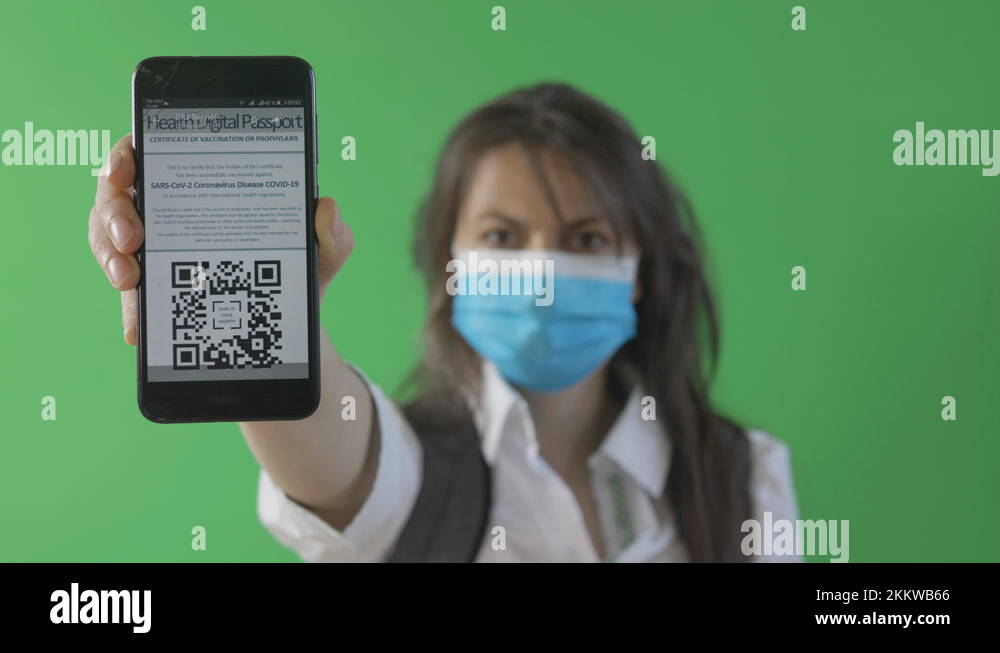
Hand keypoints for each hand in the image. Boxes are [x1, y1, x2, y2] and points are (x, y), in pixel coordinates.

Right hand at [88, 134, 353, 343]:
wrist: (292, 321)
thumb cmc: (300, 266)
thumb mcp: (325, 248)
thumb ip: (332, 230)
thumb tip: (326, 207)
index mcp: (203, 181)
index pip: (150, 151)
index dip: (126, 154)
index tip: (126, 169)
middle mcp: (170, 208)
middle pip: (116, 194)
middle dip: (114, 213)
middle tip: (133, 239)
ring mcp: (155, 248)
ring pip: (108, 239)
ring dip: (110, 257)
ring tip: (130, 279)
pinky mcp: (152, 289)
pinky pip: (128, 294)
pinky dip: (130, 308)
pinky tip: (138, 327)